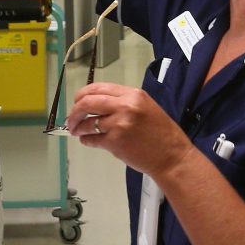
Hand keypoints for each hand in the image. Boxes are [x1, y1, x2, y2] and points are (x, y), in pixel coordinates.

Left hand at [66, 82, 193, 178]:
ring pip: (88, 122)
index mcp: (132, 94)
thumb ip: (123, 101)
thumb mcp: (145, 107)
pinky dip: (86, 140)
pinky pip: (92, 139)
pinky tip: (87, 140)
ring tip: (78, 131)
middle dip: (75, 111)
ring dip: (78, 127)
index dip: (82, 95)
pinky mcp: (115, 142)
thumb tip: (97, 103)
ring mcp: (119, 124)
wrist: (172, 157)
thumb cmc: (161, 133)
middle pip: (87, 102)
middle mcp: (125, 106)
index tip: (77, 102)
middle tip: (71, 119)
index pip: (98, 88)